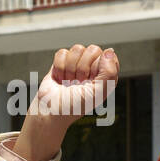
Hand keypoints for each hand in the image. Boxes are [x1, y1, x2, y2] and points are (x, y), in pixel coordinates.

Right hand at [14, 45, 119, 160]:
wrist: (50, 111)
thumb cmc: (75, 106)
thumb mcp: (97, 93)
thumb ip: (109, 73)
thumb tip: (109, 50)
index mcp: (106, 75)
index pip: (108, 56)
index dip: (97, 67)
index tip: (91, 81)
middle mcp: (93, 68)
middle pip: (92, 49)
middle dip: (83, 68)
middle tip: (78, 83)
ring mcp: (77, 64)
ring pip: (77, 49)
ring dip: (70, 69)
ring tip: (68, 82)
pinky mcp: (62, 62)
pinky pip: (62, 52)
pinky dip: (59, 67)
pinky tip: (60, 78)